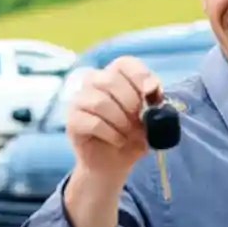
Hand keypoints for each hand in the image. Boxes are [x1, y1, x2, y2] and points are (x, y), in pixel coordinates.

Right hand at [66, 55, 160, 185]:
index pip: (125, 63)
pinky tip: (119, 140)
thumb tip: (154, 94)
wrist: (114, 163)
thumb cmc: (133, 136)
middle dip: (131, 102)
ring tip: (129, 133)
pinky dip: (111, 133)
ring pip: (100, 102)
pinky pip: (92, 122)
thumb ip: (154, 104)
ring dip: (121, 120)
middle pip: (110, 80)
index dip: (139, 75)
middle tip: (139, 120)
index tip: (151, 92)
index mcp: (116, 76)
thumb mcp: (151, 120)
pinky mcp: (72, 121)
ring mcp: (80, 100)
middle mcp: (94, 82)